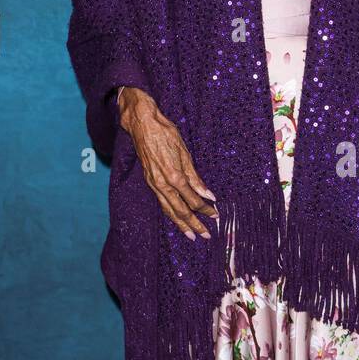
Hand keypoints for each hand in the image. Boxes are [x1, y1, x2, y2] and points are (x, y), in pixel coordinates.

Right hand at [117, 87, 217, 239]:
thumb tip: (208, 195)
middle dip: (194, 224)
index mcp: (174, 177)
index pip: (193, 200)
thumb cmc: (165, 134)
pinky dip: (170, 213)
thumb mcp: (185, 153)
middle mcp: (162, 184)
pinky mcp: (150, 181)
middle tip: (206, 234)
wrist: (142, 124)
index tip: (216, 214)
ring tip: (191, 234)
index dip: (205, 209)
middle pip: (181, 210)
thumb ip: (195, 178)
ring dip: (181, 224)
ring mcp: (154, 184)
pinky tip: (176, 218)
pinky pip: (161, 202)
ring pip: (169, 210)